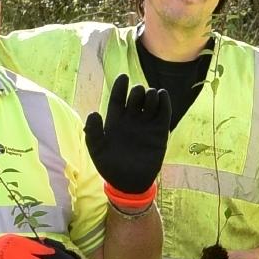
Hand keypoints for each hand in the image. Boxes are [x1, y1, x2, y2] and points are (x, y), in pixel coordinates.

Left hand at [84, 72, 190, 200]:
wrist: (129, 182)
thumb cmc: (109, 166)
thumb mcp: (96, 150)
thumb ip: (93, 131)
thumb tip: (94, 112)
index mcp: (114, 121)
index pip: (117, 99)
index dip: (119, 87)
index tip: (123, 77)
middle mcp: (131, 120)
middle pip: (135, 98)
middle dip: (138, 91)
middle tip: (139, 92)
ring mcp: (146, 125)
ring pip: (150, 103)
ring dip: (151, 95)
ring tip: (151, 95)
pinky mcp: (160, 132)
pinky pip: (164, 114)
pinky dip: (165, 103)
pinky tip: (163, 95)